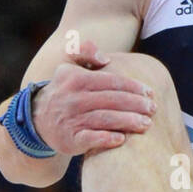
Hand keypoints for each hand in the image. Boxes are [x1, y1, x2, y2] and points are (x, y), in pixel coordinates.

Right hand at [31, 42, 155, 155]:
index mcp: (76, 79)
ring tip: (146, 124)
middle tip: (153, 109)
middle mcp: (72, 98)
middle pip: (111, 100)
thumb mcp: (68, 67)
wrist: (38, 120)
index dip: (132, 86)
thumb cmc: (64, 92)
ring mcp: (71, 120)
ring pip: (104, 119)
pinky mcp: (69, 139)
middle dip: (135, 104)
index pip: (110, 81)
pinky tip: (122, 140)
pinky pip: (90, 139)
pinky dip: (106, 139)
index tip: (149, 92)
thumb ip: (84, 52)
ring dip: (127, 121)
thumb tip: (106, 58)